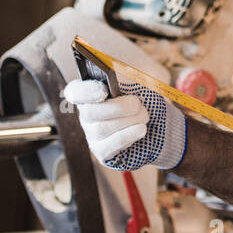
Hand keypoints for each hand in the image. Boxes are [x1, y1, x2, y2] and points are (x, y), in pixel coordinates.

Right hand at [62, 78, 186, 171]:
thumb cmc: (143, 100)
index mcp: (91, 93)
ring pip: (102, 129)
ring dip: (129, 121)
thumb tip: (118, 80)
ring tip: (145, 116)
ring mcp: (92, 135)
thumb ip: (125, 80)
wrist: (157, 124)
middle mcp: (87, 115)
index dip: (85, 91)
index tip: (103, 90)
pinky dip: (128, 136)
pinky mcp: (102, 152)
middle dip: (119, 107)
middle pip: (89, 112)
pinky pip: (110, 146)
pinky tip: (141, 129)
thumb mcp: (137, 84)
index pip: (75, 92)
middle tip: (137, 104)